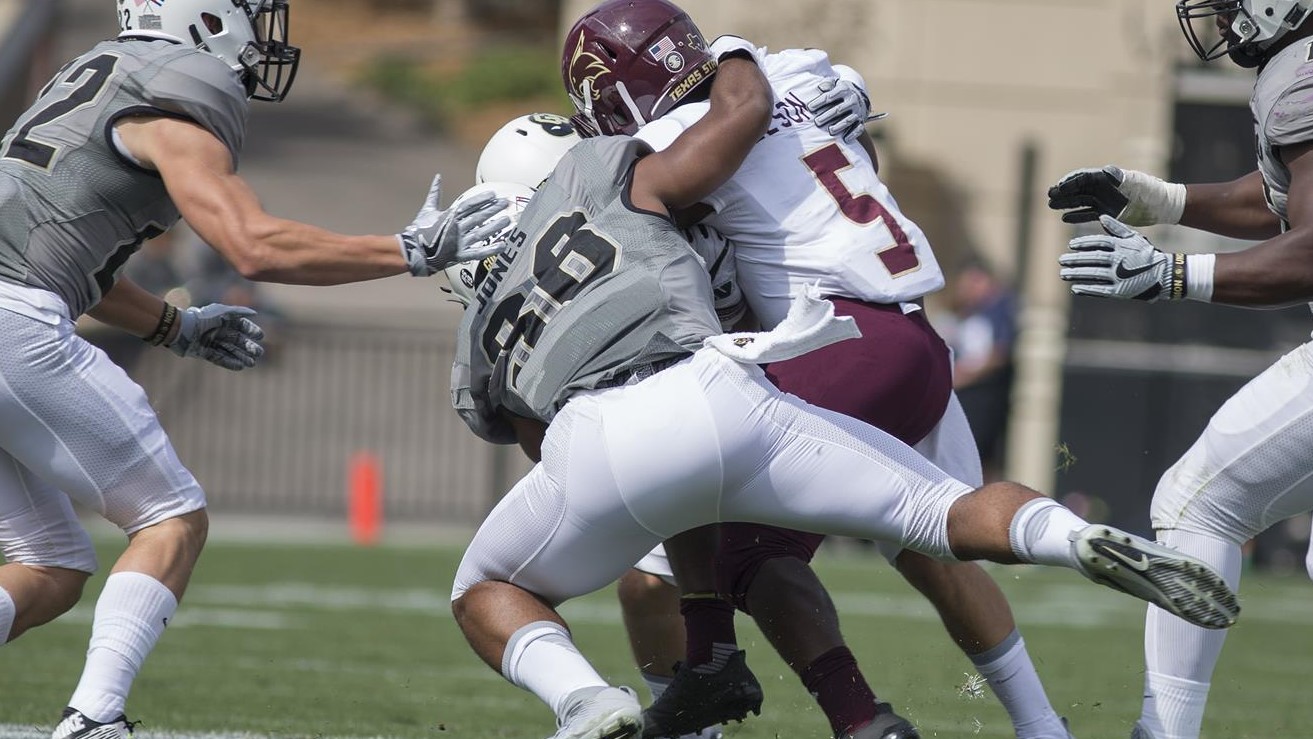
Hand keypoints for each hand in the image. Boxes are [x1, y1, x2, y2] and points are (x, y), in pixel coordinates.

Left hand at [168, 303, 265, 369]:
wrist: (181, 328)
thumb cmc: (202, 318)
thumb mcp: (222, 312)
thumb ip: (238, 311)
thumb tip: (255, 313)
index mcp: (224, 321)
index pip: (242, 326)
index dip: (251, 331)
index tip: (260, 336)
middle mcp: (220, 332)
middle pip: (238, 341)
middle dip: (249, 347)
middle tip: (259, 353)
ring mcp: (213, 343)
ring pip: (231, 351)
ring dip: (242, 357)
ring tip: (252, 363)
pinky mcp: (205, 353)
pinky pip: (220, 359)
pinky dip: (230, 363)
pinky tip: (240, 366)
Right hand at [398, 175, 510, 275]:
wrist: (412, 251)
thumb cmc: (419, 230)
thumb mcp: (428, 209)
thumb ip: (435, 193)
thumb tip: (438, 177)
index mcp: (449, 216)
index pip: (469, 205)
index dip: (482, 200)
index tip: (493, 195)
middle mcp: (455, 228)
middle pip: (478, 217)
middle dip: (493, 209)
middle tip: (505, 203)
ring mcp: (458, 242)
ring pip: (480, 233)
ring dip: (495, 227)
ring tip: (507, 220)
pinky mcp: (460, 255)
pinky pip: (478, 252)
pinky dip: (490, 250)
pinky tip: (502, 245)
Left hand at [806, 76, 871, 141]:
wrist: (859, 96)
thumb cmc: (839, 92)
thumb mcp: (834, 84)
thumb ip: (827, 84)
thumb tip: (820, 87)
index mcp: (844, 90)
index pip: (830, 96)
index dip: (819, 102)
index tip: (810, 108)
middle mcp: (852, 100)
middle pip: (838, 109)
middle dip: (827, 116)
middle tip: (817, 122)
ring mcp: (857, 111)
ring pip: (848, 120)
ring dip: (839, 126)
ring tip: (830, 131)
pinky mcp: (861, 121)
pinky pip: (858, 128)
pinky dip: (853, 134)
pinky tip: (845, 139)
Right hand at [1047, 165, 1185, 225]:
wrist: (1162, 205)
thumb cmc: (1151, 191)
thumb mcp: (1136, 182)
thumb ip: (1120, 177)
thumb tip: (1106, 170)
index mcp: (1108, 178)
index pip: (1083, 178)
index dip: (1069, 182)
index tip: (1058, 187)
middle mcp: (1103, 188)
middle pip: (1078, 188)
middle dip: (1063, 192)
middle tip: (1048, 196)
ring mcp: (1104, 200)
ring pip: (1080, 201)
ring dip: (1066, 203)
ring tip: (1051, 206)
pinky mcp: (1107, 212)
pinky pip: (1087, 213)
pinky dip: (1076, 216)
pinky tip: (1064, 218)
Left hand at [1059, 215, 1183, 301]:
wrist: (1164, 274)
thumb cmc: (1146, 254)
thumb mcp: (1134, 238)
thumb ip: (1117, 228)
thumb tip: (1101, 217)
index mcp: (1122, 246)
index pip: (1098, 243)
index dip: (1083, 243)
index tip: (1071, 245)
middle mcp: (1119, 260)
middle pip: (1093, 258)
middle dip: (1075, 259)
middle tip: (1061, 260)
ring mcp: (1119, 276)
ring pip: (1093, 274)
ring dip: (1077, 274)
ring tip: (1063, 273)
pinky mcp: (1120, 291)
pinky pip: (1100, 290)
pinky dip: (1087, 289)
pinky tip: (1075, 288)